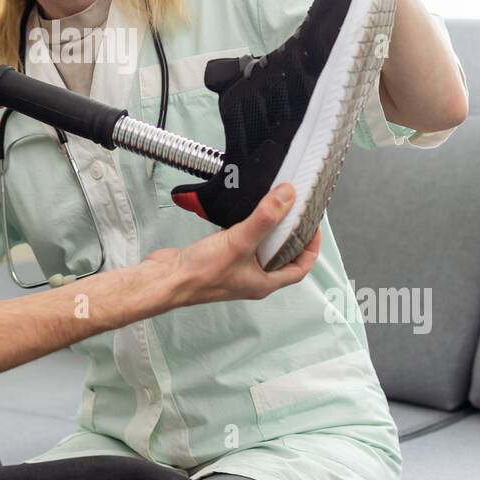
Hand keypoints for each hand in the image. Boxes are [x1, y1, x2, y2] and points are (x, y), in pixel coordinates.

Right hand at [146, 184, 321, 305]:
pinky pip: (241, 241)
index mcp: (263, 282)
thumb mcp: (239, 242)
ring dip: (269, 229)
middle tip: (295, 211)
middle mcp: (252, 278)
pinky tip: (244, 213)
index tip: (313, 226)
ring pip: (261, 248)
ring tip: (274, 207)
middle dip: (291, 235)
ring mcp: (235, 269)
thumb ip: (265, 219)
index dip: (311, 248)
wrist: (166, 279)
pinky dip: (247, 227)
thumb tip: (288, 197)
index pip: (300, 268)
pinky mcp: (220, 257)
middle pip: (282, 256)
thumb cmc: (200, 274)